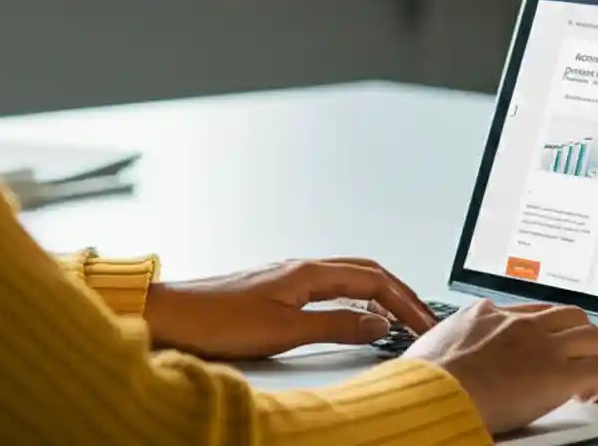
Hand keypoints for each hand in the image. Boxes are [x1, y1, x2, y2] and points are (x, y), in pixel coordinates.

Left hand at [142, 258, 435, 359]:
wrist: (172, 315)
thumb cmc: (216, 320)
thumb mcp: (285, 330)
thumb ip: (336, 326)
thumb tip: (378, 323)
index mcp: (309, 272)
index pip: (375, 281)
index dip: (406, 302)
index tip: (425, 323)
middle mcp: (301, 268)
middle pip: (367, 272)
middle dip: (400, 294)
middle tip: (423, 318)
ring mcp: (288, 277)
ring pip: (349, 278)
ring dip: (378, 295)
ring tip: (397, 318)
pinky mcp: (276, 290)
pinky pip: (330, 288)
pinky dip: (354, 300)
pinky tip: (352, 317)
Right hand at [403, 300, 597, 434]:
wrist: (433, 392)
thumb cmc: (424, 377)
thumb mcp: (433, 343)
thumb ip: (451, 341)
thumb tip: (441, 352)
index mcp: (486, 314)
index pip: (529, 311)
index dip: (544, 329)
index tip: (546, 343)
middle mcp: (519, 323)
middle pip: (567, 314)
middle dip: (577, 334)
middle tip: (576, 355)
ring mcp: (541, 345)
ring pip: (590, 335)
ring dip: (595, 354)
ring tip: (593, 375)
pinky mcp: (557, 373)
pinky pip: (596, 370)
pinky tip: (594, 393)